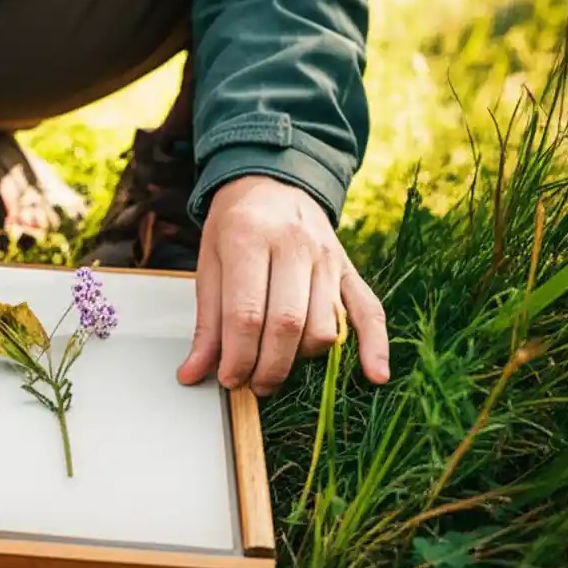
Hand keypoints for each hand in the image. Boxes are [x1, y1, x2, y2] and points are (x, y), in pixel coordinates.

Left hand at [177, 175, 388, 394]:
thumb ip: (206, 324)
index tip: (227, 379)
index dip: (237, 357)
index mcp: (249, 238)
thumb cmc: (235, 227)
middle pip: (287, 325)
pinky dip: (375, 347)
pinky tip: (374, 376)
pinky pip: (370, 311)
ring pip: (325, 327)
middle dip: (268, 367)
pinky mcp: (350, 270)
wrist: (273, 182)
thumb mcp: (209, 265)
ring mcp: (328, 258)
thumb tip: (192, 375)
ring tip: (276, 367)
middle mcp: (295, 245)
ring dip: (301, 360)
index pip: (247, 313)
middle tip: (250, 385)